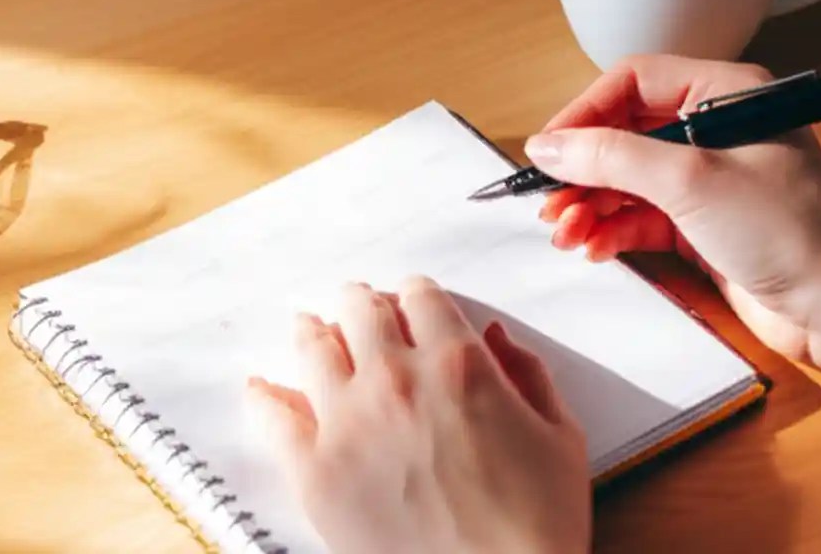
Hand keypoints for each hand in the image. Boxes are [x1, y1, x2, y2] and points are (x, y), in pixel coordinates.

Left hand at [246, 277, 590, 553]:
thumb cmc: (536, 526)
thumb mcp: (560, 437)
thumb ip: (529, 374)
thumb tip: (495, 337)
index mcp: (459, 364)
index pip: (421, 296)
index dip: (417, 295)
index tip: (412, 301)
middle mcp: (397, 379)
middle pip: (362, 310)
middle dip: (363, 303)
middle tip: (359, 306)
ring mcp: (348, 422)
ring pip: (313, 348)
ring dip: (314, 331)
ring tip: (309, 328)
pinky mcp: (315, 470)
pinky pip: (274, 416)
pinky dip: (264, 396)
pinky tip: (260, 388)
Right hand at [526, 55, 820, 369]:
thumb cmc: (787, 230)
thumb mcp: (689, 180)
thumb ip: (611, 157)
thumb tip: (545, 146)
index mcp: (724, 93)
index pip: (632, 83)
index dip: (583, 114)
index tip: (546, 152)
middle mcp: (715, 130)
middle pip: (623, 134)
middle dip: (582, 170)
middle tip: (548, 204)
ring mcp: (709, 180)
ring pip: (627, 180)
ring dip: (590, 205)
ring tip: (565, 235)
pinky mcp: (704, 226)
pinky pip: (641, 217)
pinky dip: (612, 231)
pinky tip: (593, 248)